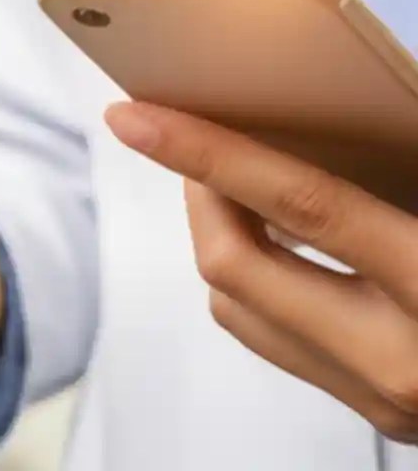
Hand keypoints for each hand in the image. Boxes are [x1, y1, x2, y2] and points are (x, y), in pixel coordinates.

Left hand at [107, 101, 417, 442]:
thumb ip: (411, 160)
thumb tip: (357, 111)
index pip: (298, 205)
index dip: (208, 150)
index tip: (136, 114)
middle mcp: (399, 359)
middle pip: (235, 265)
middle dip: (193, 192)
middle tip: (184, 135)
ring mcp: (382, 397)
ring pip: (236, 308)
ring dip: (216, 235)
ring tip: (225, 178)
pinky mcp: (379, 415)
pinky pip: (271, 338)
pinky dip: (252, 279)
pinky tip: (272, 238)